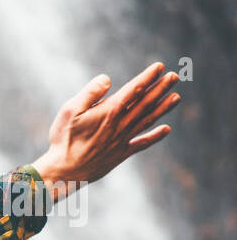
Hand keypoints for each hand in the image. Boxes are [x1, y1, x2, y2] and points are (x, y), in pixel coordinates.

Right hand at [31, 61, 180, 199]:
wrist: (64, 172)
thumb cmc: (63, 140)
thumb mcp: (69, 111)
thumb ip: (89, 93)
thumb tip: (107, 78)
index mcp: (109, 112)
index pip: (133, 90)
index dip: (147, 78)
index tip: (159, 67)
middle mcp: (120, 125)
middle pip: (145, 104)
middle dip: (160, 89)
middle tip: (174, 77)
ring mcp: (122, 140)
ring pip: (148, 120)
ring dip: (163, 108)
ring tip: (176, 97)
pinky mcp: (120, 154)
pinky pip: (142, 143)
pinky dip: (155, 136)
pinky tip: (166, 129)